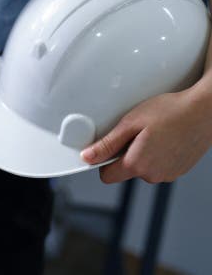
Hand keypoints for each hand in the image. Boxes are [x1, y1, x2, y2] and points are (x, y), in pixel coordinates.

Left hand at [81, 77, 211, 183]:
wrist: (203, 111)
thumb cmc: (170, 112)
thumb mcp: (131, 123)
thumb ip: (108, 144)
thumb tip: (87, 156)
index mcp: (138, 165)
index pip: (107, 176)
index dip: (102, 161)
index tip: (104, 148)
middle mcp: (154, 175)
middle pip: (125, 171)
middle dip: (124, 154)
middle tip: (135, 132)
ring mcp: (169, 174)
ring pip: (143, 168)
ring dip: (142, 154)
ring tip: (153, 133)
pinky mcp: (179, 170)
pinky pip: (158, 166)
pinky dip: (157, 154)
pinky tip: (165, 138)